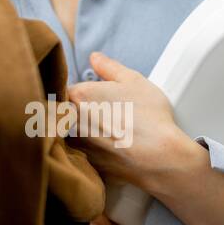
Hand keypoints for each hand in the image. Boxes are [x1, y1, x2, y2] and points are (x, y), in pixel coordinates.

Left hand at [66, 51, 179, 192]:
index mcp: (78, 96)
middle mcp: (70, 122)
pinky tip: (113, 151)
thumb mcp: (133, 81)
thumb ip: (109, 67)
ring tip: (110, 134)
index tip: (93, 98)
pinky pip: (82, 157)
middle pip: (64, 114)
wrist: (159, 157)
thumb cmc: (149, 117)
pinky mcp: (84, 166)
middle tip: (104, 116)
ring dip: (84, 133)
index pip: (64, 90)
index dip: (78, 93)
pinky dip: (94, 153)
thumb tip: (95, 58)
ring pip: (71, 136)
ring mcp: (76, 146)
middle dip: (78, 113)